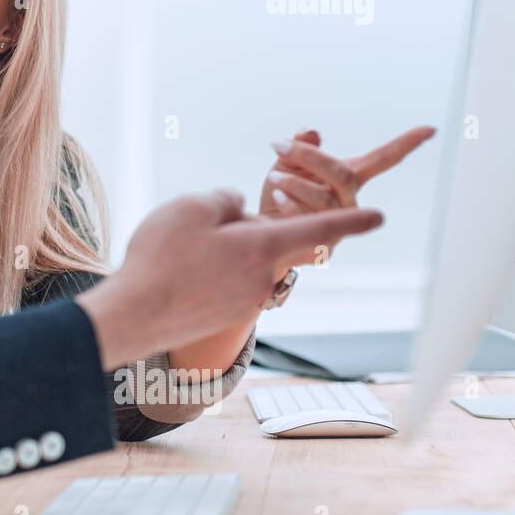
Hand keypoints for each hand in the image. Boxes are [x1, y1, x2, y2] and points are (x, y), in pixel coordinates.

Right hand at [78, 189, 382, 369]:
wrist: (134, 314)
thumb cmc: (161, 257)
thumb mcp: (191, 207)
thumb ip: (226, 200)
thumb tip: (238, 209)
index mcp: (263, 246)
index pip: (319, 229)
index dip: (352, 221)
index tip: (379, 216)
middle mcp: (264, 276)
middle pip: (268, 238)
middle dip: (245, 227)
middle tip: (204, 228)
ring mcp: (247, 300)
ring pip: (246, 260)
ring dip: (222, 249)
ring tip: (180, 252)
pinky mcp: (228, 314)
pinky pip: (229, 281)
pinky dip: (210, 271)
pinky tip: (178, 273)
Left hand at [259, 125, 434, 258]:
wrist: (260, 233)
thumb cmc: (279, 194)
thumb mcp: (286, 164)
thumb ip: (301, 147)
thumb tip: (311, 130)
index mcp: (348, 177)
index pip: (383, 158)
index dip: (407, 144)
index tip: (430, 129)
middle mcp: (350, 201)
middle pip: (342, 174)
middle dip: (310, 157)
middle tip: (280, 145)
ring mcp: (343, 225)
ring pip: (324, 197)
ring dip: (294, 183)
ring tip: (273, 178)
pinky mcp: (326, 245)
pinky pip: (310, 221)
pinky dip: (289, 205)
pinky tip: (277, 197)